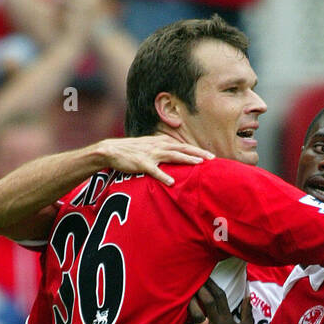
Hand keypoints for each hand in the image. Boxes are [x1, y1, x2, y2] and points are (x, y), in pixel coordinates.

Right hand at [98, 134, 214, 185]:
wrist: (111, 150)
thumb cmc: (130, 151)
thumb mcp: (148, 147)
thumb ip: (161, 150)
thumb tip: (173, 155)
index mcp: (160, 142)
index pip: (182, 145)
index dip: (197, 150)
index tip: (210, 155)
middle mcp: (158, 145)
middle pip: (182, 148)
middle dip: (198, 152)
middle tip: (212, 158)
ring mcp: (150, 154)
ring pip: (173, 156)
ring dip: (186, 159)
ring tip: (199, 164)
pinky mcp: (142, 163)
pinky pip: (154, 170)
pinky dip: (163, 175)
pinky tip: (171, 182)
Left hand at [181, 278, 255, 323]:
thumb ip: (247, 311)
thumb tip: (247, 294)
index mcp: (228, 320)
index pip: (220, 296)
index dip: (212, 285)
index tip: (206, 278)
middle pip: (207, 301)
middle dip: (200, 290)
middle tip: (194, 284)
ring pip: (195, 314)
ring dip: (191, 305)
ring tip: (188, 300)